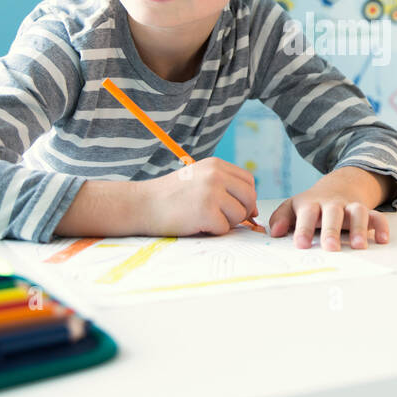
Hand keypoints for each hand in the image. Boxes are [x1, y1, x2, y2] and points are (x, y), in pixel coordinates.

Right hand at [143, 158, 257, 235]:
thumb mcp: (199, 179)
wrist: (141, 205)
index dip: (246, 197)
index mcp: (216, 165)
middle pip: (250, 197)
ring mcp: (212, 192)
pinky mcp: (206, 212)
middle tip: (223, 218)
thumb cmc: (171, 196)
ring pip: (240, 215)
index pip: (249, 181)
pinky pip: (224, 228)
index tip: (235, 207)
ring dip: (226, 223)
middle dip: (242, 212)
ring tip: (204, 218)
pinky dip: (212, 231)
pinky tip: (196, 224)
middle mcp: (216, 175)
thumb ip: (224, 187)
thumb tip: (254, 210)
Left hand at [267, 167, 391, 250]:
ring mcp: (351, 206)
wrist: (338, 186)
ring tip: (358, 246)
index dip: (304, 228)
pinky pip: (377, 216)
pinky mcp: (366, 211)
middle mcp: (332, 204)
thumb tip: (274, 233)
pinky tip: (382, 240)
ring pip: (358, 212)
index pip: (307, 213)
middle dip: (332, 230)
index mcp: (312, 204)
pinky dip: (381, 226)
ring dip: (359, 228)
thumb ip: (281, 218)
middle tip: (330, 248)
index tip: (301, 244)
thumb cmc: (312, 205)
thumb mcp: (293, 206)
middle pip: (333, 213)